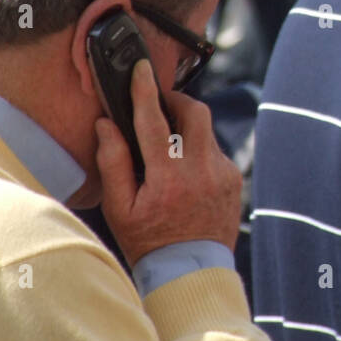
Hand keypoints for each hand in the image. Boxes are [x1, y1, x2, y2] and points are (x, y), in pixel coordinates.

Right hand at [96, 60, 242, 265]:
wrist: (191, 271)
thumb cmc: (148, 241)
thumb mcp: (120, 209)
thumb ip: (113, 163)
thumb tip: (106, 124)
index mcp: (168, 179)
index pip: (155, 122)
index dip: (145, 90)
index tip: (141, 68)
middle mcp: (201, 171)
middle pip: (195, 112)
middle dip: (176, 100)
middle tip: (159, 104)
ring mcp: (223, 174)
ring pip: (206, 130)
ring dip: (186, 128)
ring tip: (167, 149)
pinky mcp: (234, 178)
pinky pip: (214, 150)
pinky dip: (198, 150)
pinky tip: (184, 172)